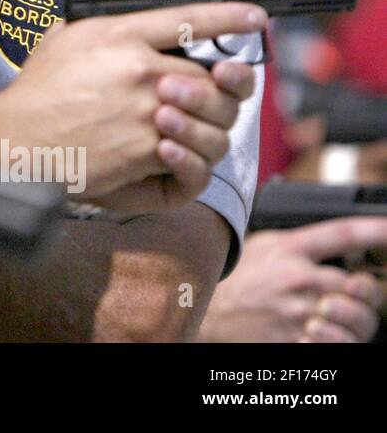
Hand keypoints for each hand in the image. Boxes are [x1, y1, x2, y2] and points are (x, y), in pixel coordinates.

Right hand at [0, 2, 263, 210]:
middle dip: (212, 93)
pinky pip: (191, 154)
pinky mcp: (147, 149)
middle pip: (207, 77)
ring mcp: (147, 111)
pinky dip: (187, 159)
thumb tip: (108, 23)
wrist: (16, 142)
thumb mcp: (60, 43)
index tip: (254, 17)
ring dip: (204, 128)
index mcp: (118, 34)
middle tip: (202, 102)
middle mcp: (139, 68)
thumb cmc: (33, 96)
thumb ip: (93, 30)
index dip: (228, 16)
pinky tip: (170, 155)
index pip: (187, 18)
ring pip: (209, 118)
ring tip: (181, 132)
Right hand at [198, 218, 386, 341]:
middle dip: (364, 295)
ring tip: (335, 319)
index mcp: (290, 251)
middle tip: (352, 297)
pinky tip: (321, 334)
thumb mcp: (265, 245)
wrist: (205, 312)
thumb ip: (303, 243)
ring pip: (356, 321)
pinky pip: (337, 346)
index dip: (375, 229)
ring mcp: (298, 314)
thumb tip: (345, 242)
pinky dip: (336, 342)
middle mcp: (298, 280)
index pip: (342, 233)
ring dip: (354, 323)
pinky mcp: (295, 342)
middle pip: (360, 287)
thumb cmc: (238, 279)